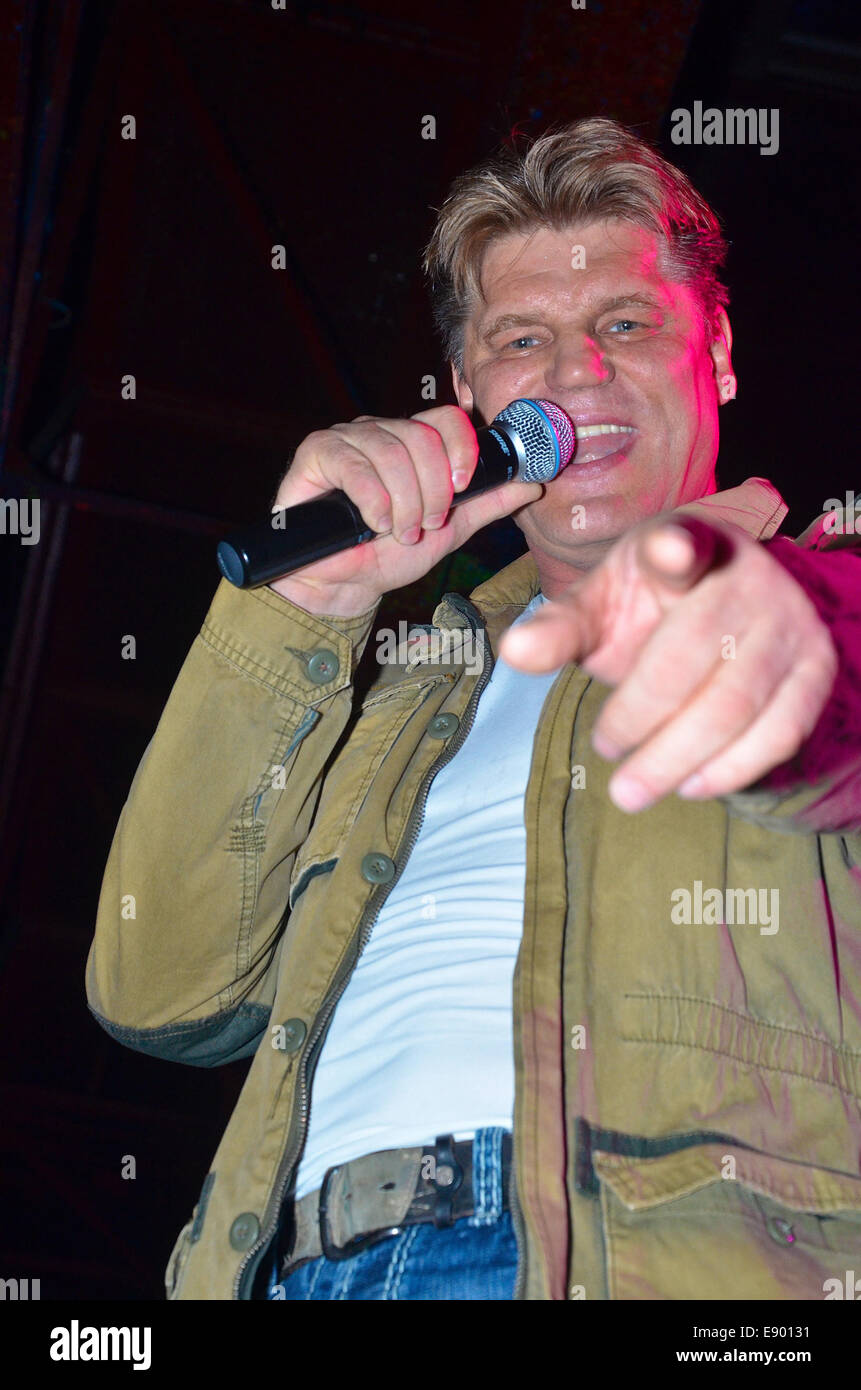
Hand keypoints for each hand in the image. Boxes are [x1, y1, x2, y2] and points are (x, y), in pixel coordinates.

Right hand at [268, 405, 542, 615]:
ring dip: (404, 501)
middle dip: (432, 490)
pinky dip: (373, 499)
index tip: (461, 487)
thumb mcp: (449, 531)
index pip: (447, 419)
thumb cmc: (389, 554)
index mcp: (414, 442)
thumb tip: (532, 484)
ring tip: (400, 532)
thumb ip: (487, 503)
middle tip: (426, 525)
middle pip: (422, 437)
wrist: (344, 585)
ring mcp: (348, 439)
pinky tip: (374, 523)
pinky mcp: (318, 453)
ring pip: (391, 451)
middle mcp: (382, 432)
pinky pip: (354, 464)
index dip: (461, 450)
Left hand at [499, 515, 838, 811]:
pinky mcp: (814, 668)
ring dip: (679, 756)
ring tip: (631, 792)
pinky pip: (780, 730)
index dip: (673, 548)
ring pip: (736, 702)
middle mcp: (746, 576)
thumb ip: (559, 629)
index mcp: (682, 542)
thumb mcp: (600, 608)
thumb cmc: (649, 607)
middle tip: (604, 755)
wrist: (727, 611)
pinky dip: (733, 768)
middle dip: (641, 716)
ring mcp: (788, 622)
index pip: (680, 543)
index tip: (667, 548)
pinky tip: (691, 786)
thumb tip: (513, 651)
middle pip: (692, 654)